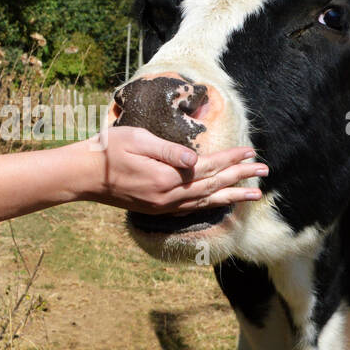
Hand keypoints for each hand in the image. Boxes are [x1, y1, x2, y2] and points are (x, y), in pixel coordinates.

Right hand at [78, 125, 266, 212]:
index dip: (231, 159)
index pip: (208, 167)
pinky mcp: (158, 209)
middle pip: (213, 186)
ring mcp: (163, 206)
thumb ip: (167, 151)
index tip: (251, 152)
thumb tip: (194, 160)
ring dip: (232, 196)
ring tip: (254, 194)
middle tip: (264, 172)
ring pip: (206, 201)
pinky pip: (192, 208)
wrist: (84, 176)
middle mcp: (169, 196)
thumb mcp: (137, 140)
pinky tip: (221, 201)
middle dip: (241, 178)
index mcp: (166, 177)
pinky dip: (211, 204)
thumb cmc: (109, 151)